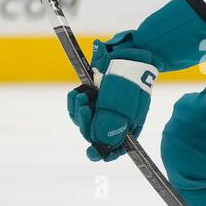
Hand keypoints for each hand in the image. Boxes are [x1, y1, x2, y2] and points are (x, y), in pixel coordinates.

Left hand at [66, 35, 156, 160]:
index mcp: (128, 126)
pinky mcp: (93, 95)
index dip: (105, 152)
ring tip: (80, 97)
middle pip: (95, 134)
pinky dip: (75, 101)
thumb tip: (99, 144)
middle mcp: (115, 119)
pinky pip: (78, 105)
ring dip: (78, 111)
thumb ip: (111, 125)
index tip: (94, 153)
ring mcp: (103, 107)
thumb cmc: (130, 79)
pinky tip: (77, 93)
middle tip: (84, 109)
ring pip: (84, 121)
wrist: (130, 52)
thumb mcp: (122, 104)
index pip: (116, 147)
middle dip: (86, 124)